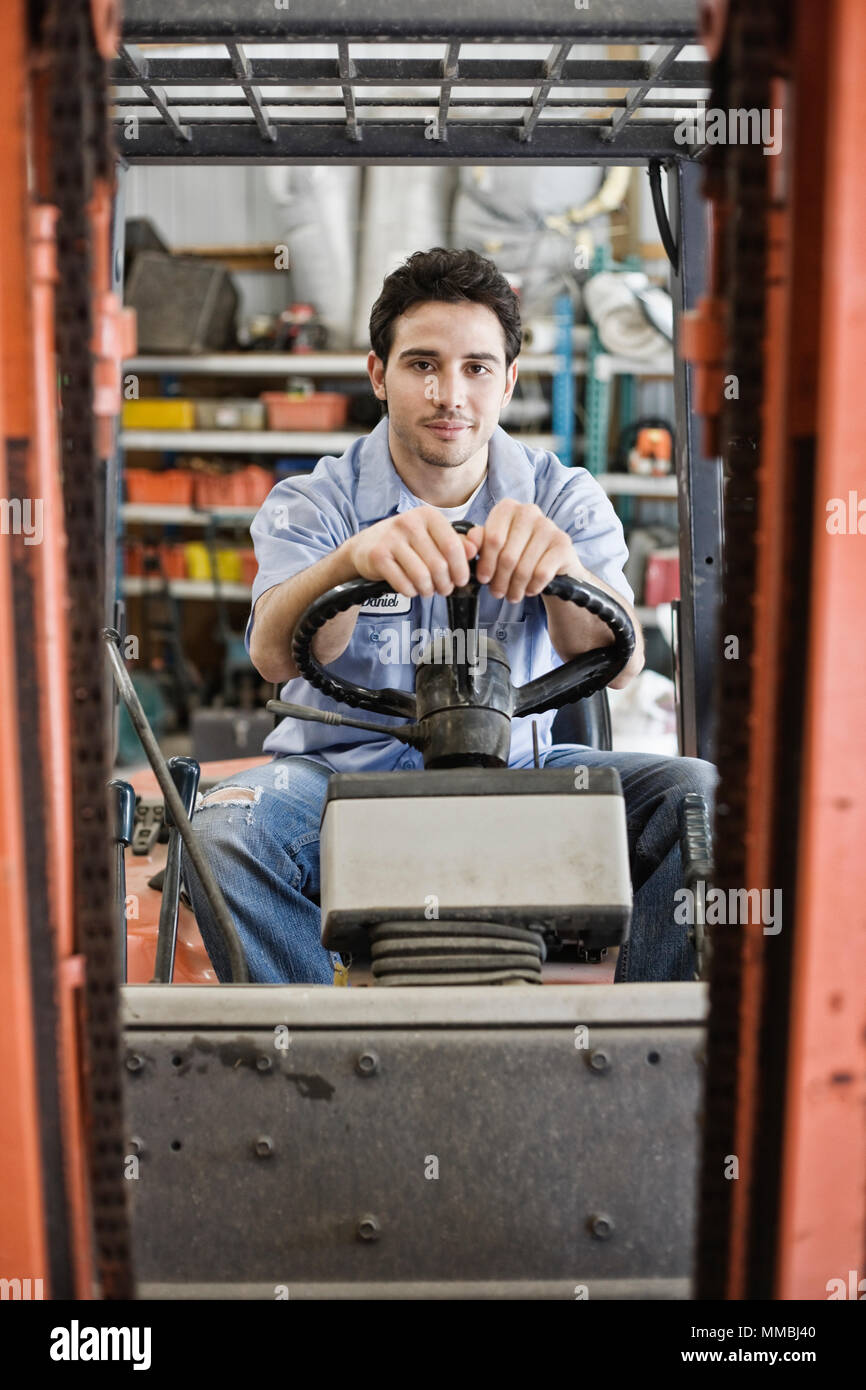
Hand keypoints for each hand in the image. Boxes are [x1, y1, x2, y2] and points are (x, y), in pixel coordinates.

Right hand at [349, 507, 478, 598]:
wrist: (366, 546)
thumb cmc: (406, 543)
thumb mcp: (432, 537)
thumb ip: (457, 542)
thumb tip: (474, 551)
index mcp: (428, 515)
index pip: (453, 546)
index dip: (461, 569)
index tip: (461, 580)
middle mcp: (409, 522)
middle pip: (439, 565)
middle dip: (445, 584)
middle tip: (444, 589)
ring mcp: (391, 538)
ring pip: (422, 576)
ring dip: (429, 590)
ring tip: (428, 590)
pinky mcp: (378, 556)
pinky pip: (403, 584)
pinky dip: (411, 592)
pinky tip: (412, 589)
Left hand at [465, 500, 575, 601]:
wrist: (552, 564)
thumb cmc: (517, 553)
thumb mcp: (494, 548)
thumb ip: (477, 543)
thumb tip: (468, 547)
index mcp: (508, 508)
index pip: (492, 539)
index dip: (485, 564)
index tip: (483, 579)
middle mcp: (529, 511)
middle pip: (507, 556)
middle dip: (499, 580)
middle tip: (497, 593)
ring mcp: (549, 526)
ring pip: (523, 568)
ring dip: (515, 588)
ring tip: (512, 595)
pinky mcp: (563, 544)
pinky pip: (541, 573)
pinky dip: (532, 587)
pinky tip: (529, 589)